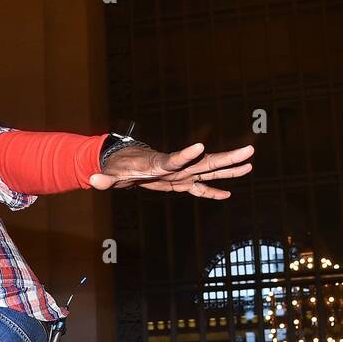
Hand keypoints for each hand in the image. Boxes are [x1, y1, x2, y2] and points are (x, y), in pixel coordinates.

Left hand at [90, 142, 253, 197]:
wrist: (123, 162)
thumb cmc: (117, 167)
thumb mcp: (109, 174)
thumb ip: (104, 178)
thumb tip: (91, 179)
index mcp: (159, 164)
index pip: (173, 159)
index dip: (184, 155)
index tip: (199, 146)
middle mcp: (175, 168)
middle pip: (204, 163)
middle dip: (227, 158)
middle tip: (250, 150)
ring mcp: (181, 175)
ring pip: (209, 172)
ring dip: (229, 170)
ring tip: (251, 163)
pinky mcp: (180, 183)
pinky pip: (200, 189)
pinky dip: (212, 192)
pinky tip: (228, 195)